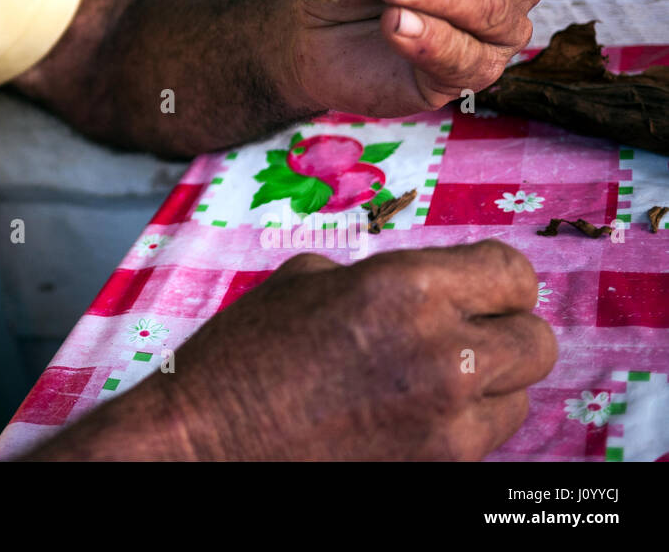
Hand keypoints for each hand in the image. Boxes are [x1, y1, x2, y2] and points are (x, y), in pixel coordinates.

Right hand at [156, 240, 556, 460]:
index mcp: (405, 288)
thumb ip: (380, 280)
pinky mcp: (439, 469)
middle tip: (466, 333)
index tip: (480, 288)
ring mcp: (446, 422)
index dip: (497, 280)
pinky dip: (462, 425)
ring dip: (487, 385)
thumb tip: (422, 291)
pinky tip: (411, 413)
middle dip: (503, 332)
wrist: (209, 441)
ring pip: (519, 398)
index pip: (512, 274)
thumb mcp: (305, 281)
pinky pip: (484, 440)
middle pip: (536, 341)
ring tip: (431, 379)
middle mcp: (441, 353)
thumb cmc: (244, 356)